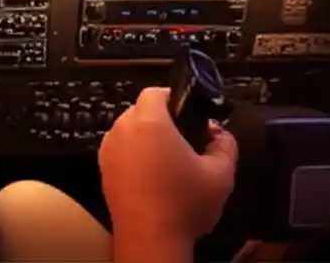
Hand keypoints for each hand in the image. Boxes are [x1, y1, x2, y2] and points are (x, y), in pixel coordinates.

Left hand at [98, 87, 237, 262]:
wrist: (151, 239)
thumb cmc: (182, 206)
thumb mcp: (220, 173)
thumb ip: (225, 143)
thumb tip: (220, 133)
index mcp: (149, 123)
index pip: (155, 91)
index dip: (173, 96)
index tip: (187, 109)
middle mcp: (123, 131)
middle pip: (140, 110)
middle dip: (162, 119)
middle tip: (184, 137)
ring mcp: (109, 151)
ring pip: (128, 131)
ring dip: (146, 138)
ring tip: (169, 159)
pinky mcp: (104, 170)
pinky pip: (120, 151)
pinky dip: (134, 156)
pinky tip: (153, 176)